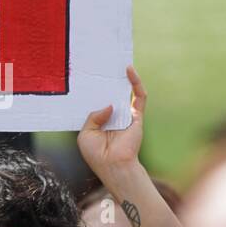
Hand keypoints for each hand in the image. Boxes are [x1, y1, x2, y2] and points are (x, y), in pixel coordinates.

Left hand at [78, 65, 145, 181]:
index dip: (94, 90)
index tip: (88, 75)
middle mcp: (114, 117)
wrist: (113, 165)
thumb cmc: (96, 154)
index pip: (98, 102)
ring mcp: (126, 116)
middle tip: (102, 62)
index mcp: (101, 122)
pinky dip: (136, 83)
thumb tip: (108, 105)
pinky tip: (129, 71)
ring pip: (126, 92)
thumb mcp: (86, 133)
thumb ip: (93, 116)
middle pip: (112, 94)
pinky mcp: (137, 116)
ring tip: (117, 61)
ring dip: (123, 77)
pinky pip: (139, 96)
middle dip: (108, 79)